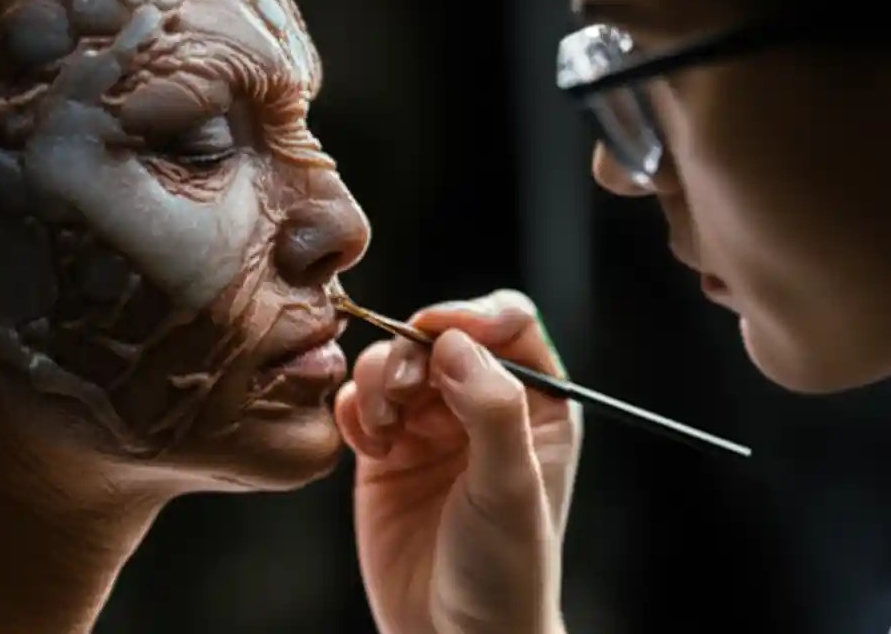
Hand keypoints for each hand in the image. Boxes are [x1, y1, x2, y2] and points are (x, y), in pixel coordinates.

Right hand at [335, 290, 581, 633]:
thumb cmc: (505, 574)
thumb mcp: (510, 489)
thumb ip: (492, 411)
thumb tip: (454, 343)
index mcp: (536, 406)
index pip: (509, 324)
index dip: (471, 315)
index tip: (434, 329)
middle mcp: (483, 407)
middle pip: (440, 336)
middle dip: (411, 353)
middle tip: (401, 393)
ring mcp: (432, 428)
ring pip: (396, 363)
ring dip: (380, 381)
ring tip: (384, 431)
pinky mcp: (386, 453)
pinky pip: (360, 401)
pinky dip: (354, 410)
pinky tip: (368, 447)